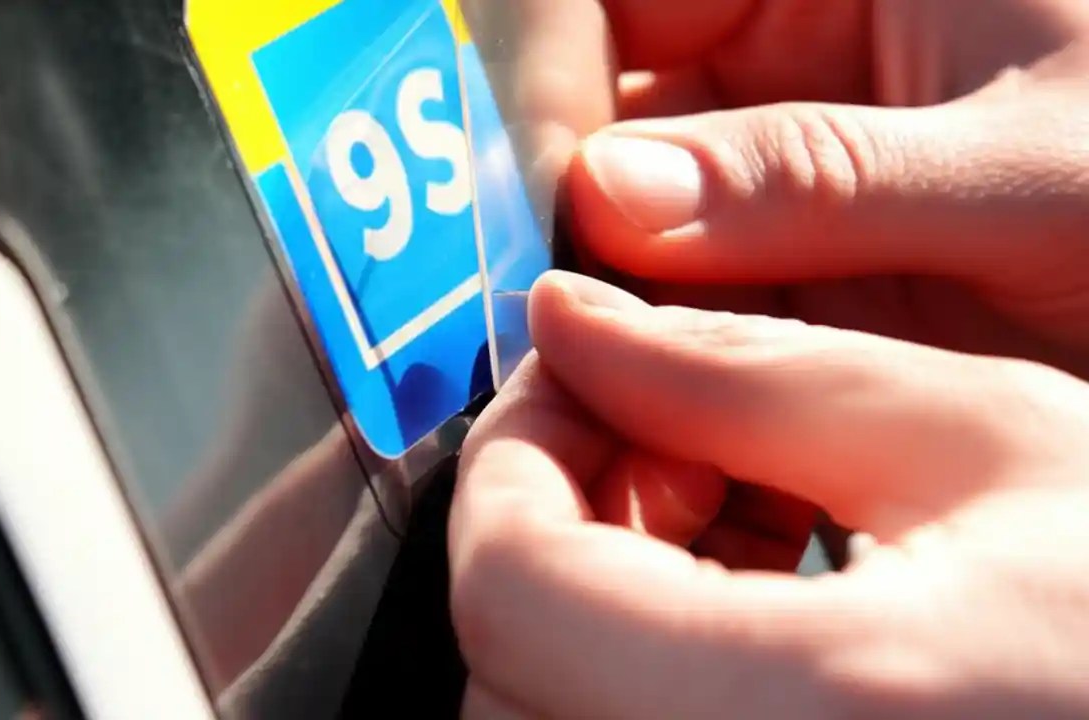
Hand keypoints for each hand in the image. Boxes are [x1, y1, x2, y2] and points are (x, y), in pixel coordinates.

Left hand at [449, 272, 1088, 718]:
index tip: (572, 385)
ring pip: (544, 719)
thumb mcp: (980, 439)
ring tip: (716, 524)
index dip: (511, 465)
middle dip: (548, 528)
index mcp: (803, 717)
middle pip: (508, 670)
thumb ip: (743, 374)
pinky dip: (629, 673)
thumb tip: (575, 326)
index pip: (510, 592)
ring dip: (585, 604)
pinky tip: (736, 610)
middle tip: (653, 444)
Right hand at [483, 0, 1088, 373]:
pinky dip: (648, 367)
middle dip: (560, 220)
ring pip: (620, 229)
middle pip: (597, 115)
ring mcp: (775, 178)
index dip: (548, 71)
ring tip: (595, 398)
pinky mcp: (779, 278)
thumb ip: (819, 179)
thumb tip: (606, 194)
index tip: (546, 198)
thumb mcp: (1034, 181)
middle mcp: (783, 62)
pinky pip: (672, 311)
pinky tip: (648, 428)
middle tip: (546, 327)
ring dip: (600, 310)